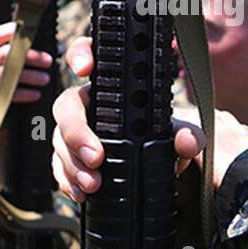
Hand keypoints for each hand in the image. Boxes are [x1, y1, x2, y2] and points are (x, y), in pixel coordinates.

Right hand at [0, 21, 54, 124]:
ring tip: (46, 79)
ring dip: (30, 75)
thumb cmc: (10, 90)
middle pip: (6, 53)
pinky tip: (37, 94)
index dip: (11, 31)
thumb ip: (24, 59)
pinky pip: (6, 92)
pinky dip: (24, 93)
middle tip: (49, 61)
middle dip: (30, 56)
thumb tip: (48, 53)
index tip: (30, 32)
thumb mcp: (15, 72)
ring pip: (7, 73)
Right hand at [51, 37, 247, 203]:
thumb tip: (186, 140)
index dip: (81, 55)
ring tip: (94, 184)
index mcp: (111, 87)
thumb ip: (189, 136)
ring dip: (73, 164)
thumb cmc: (162, 140)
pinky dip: (67, 180)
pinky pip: (58, 167)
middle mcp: (88, 106)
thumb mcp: (178, 136)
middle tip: (97, 157)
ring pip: (59, 140)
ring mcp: (74, 132)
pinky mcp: (69, 159)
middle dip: (76, 131)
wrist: (157, 170)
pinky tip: (81, 193)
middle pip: (66, 107)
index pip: (90, 57)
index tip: (84, 69)